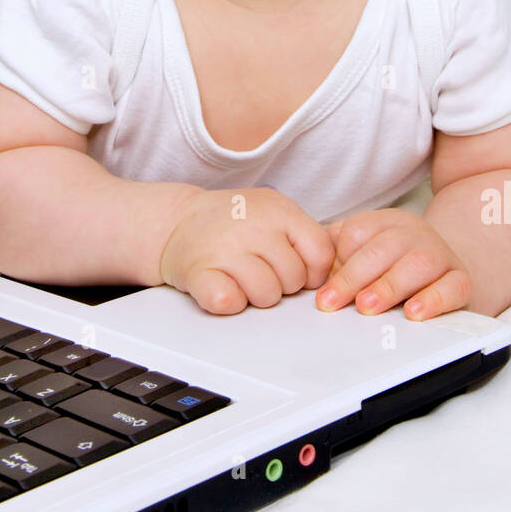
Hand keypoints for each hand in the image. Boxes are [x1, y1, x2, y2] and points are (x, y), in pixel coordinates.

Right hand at [160, 186, 336, 315]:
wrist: (176, 221)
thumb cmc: (233, 223)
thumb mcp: (274, 212)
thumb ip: (303, 235)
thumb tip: (334, 273)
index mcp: (278, 209)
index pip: (320, 254)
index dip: (311, 271)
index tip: (294, 267)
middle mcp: (253, 225)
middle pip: (294, 280)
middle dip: (282, 284)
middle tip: (259, 268)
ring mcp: (224, 248)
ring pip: (267, 296)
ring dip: (256, 296)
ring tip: (240, 276)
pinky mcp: (199, 271)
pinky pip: (228, 302)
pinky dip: (228, 301)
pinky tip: (222, 286)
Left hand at [316, 207, 472, 319]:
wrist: (443, 272)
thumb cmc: (394, 266)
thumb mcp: (364, 253)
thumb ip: (336, 256)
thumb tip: (305, 271)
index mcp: (387, 222)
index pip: (360, 232)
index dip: (339, 259)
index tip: (321, 289)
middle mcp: (416, 233)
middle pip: (386, 247)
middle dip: (355, 276)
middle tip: (333, 302)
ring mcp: (441, 255)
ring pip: (418, 264)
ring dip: (389, 286)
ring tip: (367, 307)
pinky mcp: (461, 281)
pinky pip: (453, 287)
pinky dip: (434, 300)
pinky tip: (413, 313)